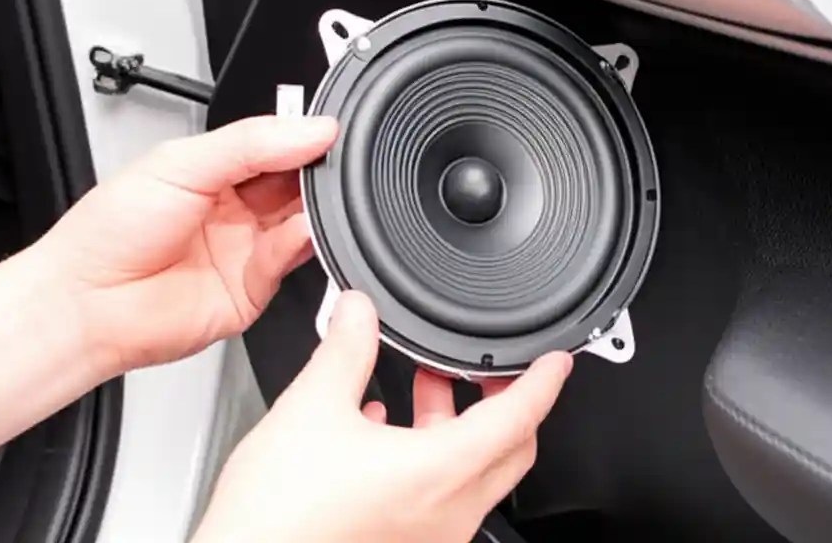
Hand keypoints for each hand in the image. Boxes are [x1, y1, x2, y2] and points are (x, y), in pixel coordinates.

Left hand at [35, 115, 338, 372]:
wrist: (87, 302)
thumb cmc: (109, 234)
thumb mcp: (180, 164)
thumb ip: (251, 144)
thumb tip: (311, 128)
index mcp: (216, 171)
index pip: (277, 146)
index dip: (303, 138)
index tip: (329, 133)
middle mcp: (236, 210)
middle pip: (296, 183)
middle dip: (316, 173)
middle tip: (328, 164)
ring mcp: (247, 248)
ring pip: (302, 221)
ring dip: (315, 209)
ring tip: (315, 197)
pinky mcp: (256, 289)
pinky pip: (292, 260)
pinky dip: (302, 243)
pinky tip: (300, 230)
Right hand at [192, 292, 572, 542]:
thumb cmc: (275, 519)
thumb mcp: (310, 410)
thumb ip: (345, 350)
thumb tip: (359, 312)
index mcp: (440, 474)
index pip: (520, 418)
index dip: (544, 382)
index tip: (557, 362)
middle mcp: (446, 514)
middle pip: (510, 451)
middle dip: (507, 403)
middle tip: (490, 370)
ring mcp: (429, 539)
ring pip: (474, 474)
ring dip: (461, 427)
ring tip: (430, 388)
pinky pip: (441, 499)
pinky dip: (432, 460)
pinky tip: (388, 434)